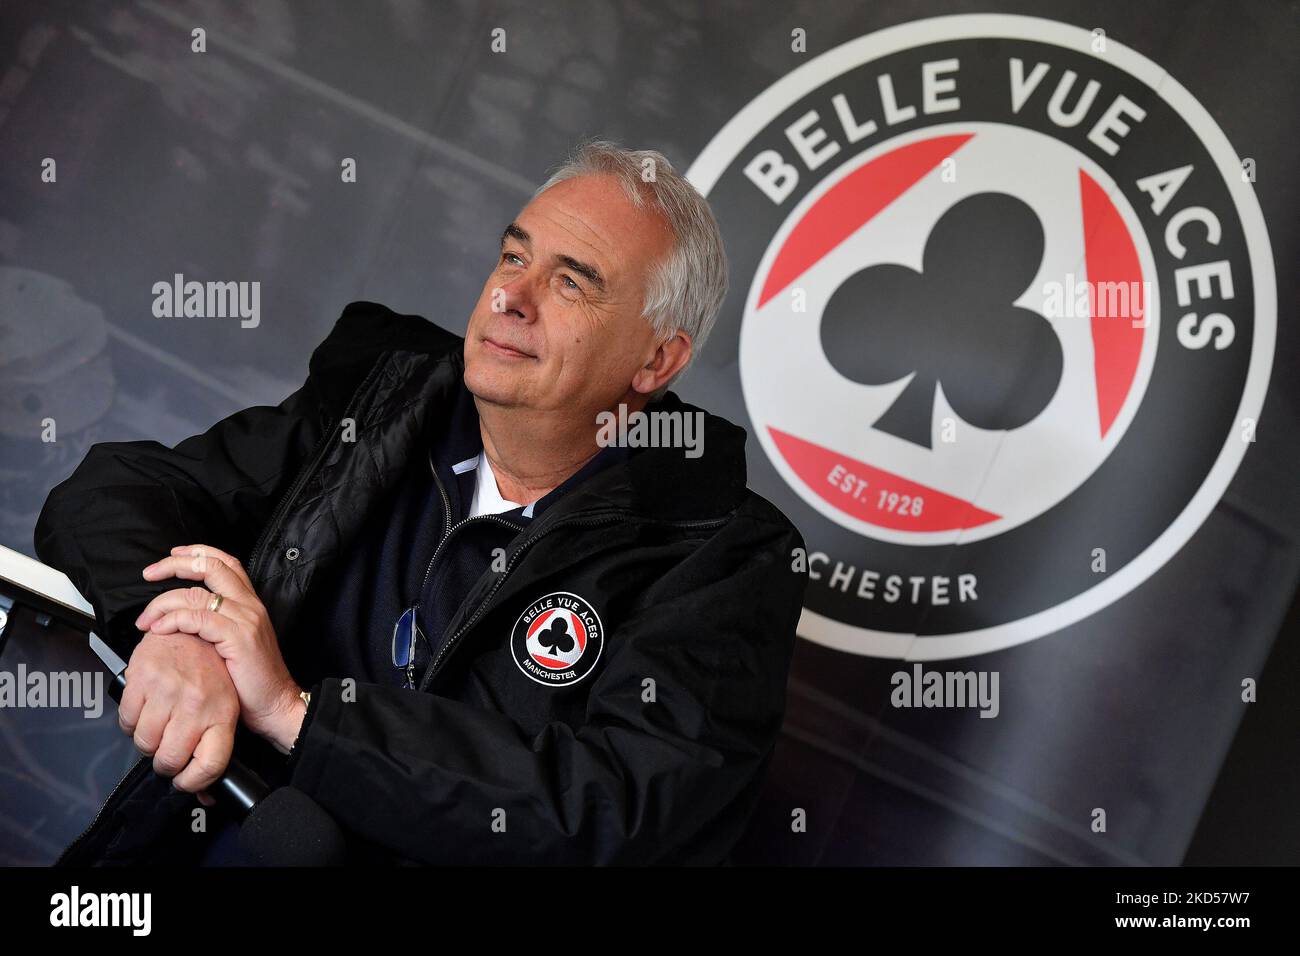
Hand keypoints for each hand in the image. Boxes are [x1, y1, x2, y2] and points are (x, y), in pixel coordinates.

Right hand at [119, 628, 238, 804]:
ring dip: (146, 740)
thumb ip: (213, 748)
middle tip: (166, 749)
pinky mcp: (143, 679)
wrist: (196, 629)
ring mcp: (169, 691)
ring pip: (143, 743)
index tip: (185, 782)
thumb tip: (205, 794)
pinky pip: (126, 721)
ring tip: (158, 722)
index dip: (194, 782)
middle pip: (169, 761)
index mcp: (222, 713)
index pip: (211, 764)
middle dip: (164, 763)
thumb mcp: (225, 706)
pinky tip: (146, 706)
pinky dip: (131, 721)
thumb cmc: (211, 671)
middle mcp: (197, 704)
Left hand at [135, 544, 305, 752]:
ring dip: (163, 603)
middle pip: (210, 566)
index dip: (197, 552)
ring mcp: (245, 619)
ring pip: (197, 593)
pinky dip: (172, 620)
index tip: (172, 555)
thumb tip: (179, 616)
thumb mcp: (234, 644)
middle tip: (148, 574)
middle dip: (174, 564)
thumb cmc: (251, 681)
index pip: (226, 562)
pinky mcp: (238, 637)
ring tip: (146, 620)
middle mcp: (250, 605)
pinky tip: (159, 630)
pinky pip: (197, 618)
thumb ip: (214, 624)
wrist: (276, 705)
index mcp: (250, 603)